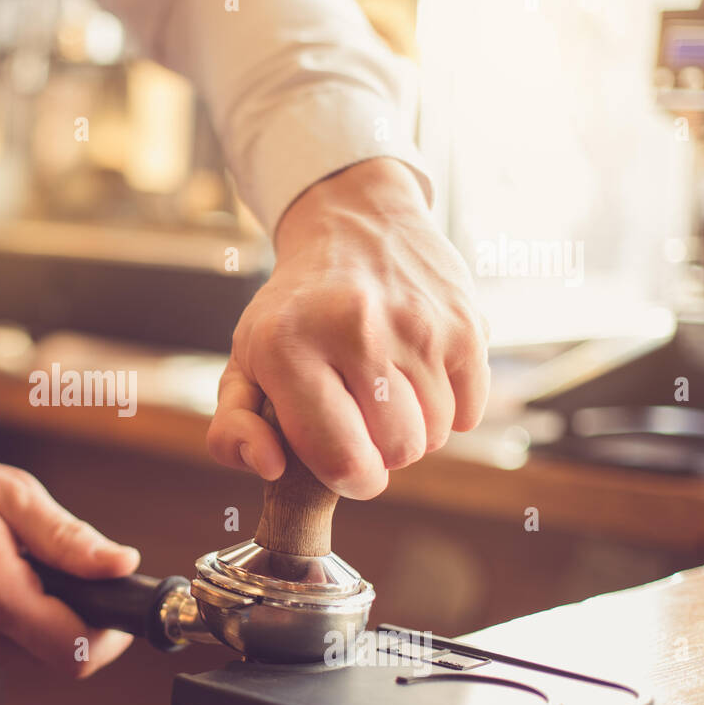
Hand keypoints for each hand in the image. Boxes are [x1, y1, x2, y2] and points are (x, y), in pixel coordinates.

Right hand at [0, 438, 140, 679]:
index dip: (109, 635)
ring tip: (2, 564)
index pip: (77, 650)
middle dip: (70, 618)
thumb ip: (68, 538)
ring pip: (28, 653)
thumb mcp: (7, 493)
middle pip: (56, 655)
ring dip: (34, 617)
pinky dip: (4, 622)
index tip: (116, 608)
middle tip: (48, 567)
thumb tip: (122, 564)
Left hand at [209, 158, 489, 498]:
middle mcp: (355, 330)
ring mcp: (417, 324)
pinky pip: (470, 411)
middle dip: (382, 453)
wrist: (353, 224)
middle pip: (397, 451)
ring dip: (414, 429)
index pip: (340, 458)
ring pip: (436, 435)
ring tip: (386, 390)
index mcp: (289, 348)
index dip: (350, 480)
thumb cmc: (293, 312)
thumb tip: (270, 468)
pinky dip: (449, 409)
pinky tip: (419, 375)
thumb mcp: (244, 362)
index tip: (347, 467)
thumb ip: (233, 429)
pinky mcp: (464, 321)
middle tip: (362, 416)